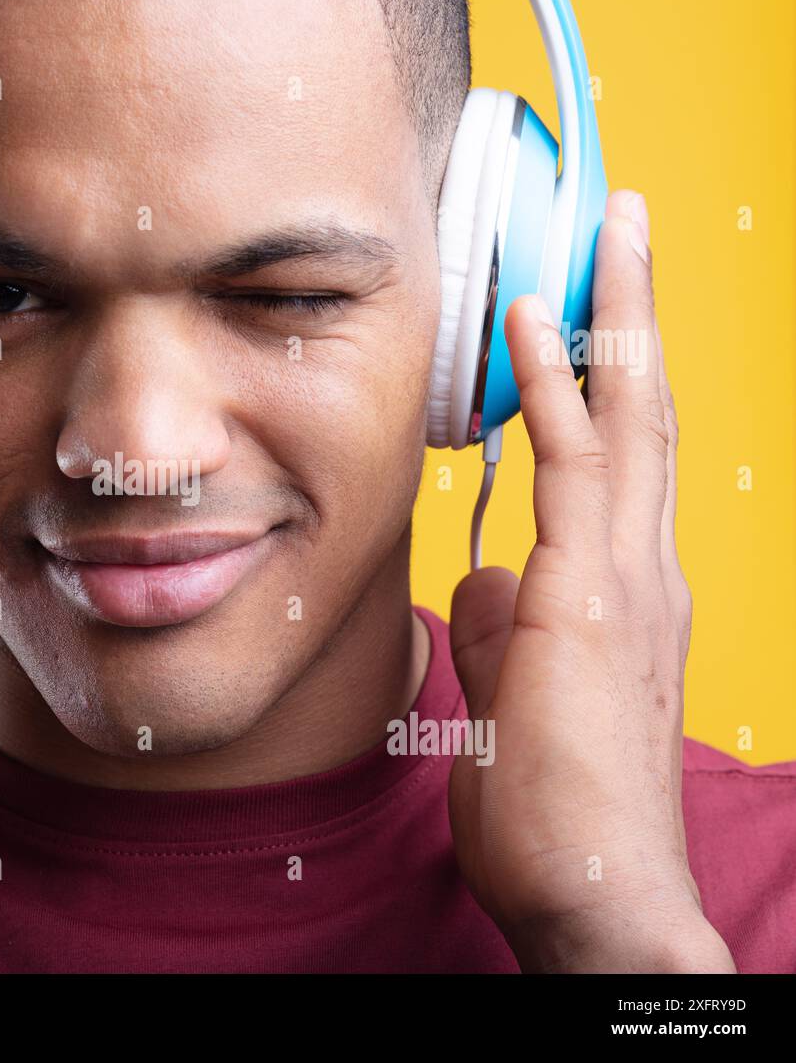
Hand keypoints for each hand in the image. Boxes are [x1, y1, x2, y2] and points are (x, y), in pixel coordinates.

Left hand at [446, 190, 733, 972]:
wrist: (594, 897)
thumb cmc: (557, 809)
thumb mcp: (509, 703)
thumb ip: (496, 631)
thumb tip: (479, 577)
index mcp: (620, 592)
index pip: (619, 457)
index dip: (602, 375)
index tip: (578, 307)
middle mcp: (640, 570)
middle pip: (643, 413)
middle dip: (630, 312)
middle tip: (623, 225)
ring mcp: (626, 580)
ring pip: (628, 416)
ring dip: (610, 316)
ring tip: (605, 228)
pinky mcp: (588, 598)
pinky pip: (576, 465)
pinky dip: (555, 385)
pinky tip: (530, 321)